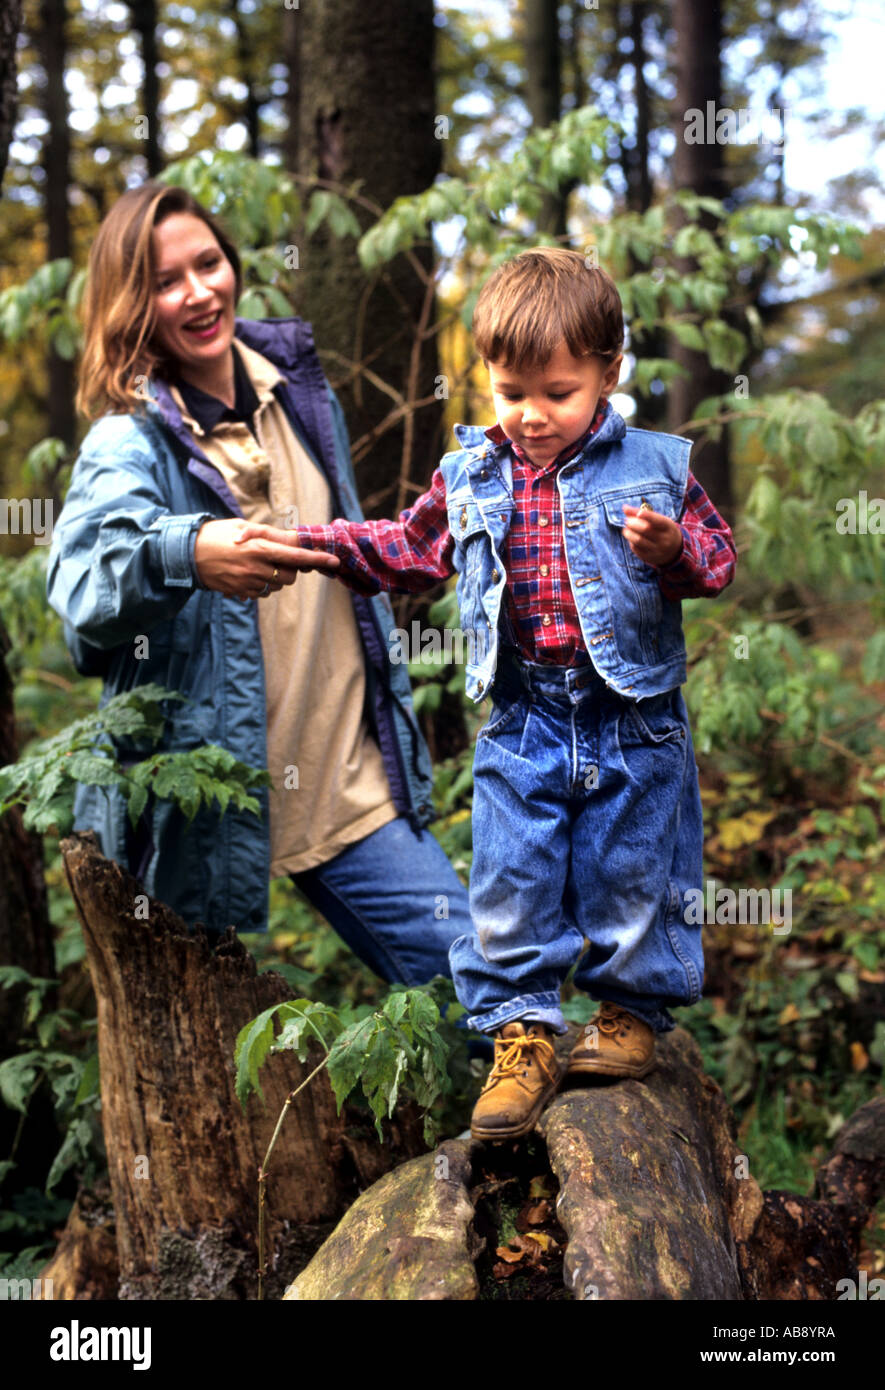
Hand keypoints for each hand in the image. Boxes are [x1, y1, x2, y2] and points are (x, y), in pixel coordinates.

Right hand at [193, 519, 338, 599]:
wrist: (187, 553)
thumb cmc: (218, 535)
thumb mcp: (244, 527)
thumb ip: (270, 534)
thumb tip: (293, 540)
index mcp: (260, 548)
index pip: (296, 556)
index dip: (317, 559)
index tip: (334, 562)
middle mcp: (257, 567)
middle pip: (290, 576)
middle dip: (291, 570)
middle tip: (278, 558)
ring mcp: (248, 583)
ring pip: (277, 586)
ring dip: (275, 577)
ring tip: (257, 564)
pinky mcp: (241, 592)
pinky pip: (263, 593)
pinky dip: (262, 586)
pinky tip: (248, 574)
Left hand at [622, 504, 682, 566]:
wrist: (673, 550)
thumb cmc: (662, 530)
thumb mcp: (659, 520)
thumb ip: (643, 513)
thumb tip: (625, 508)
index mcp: (668, 527)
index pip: (657, 520)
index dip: (647, 516)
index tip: (638, 513)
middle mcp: (664, 539)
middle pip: (645, 529)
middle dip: (632, 523)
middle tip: (627, 520)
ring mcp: (657, 550)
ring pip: (638, 540)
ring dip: (628, 533)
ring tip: (626, 529)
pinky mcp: (649, 557)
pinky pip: (636, 548)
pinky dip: (631, 541)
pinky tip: (631, 538)